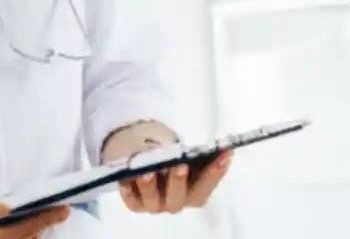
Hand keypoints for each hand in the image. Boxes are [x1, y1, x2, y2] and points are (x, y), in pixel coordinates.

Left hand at [100, 122, 232, 214]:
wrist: (150, 166)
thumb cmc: (174, 160)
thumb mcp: (187, 156)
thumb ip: (197, 155)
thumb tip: (212, 145)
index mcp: (195, 193)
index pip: (207, 185)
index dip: (216, 171)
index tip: (224, 153)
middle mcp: (177, 202)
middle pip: (179, 195)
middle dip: (179, 180)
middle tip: (180, 165)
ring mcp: (155, 205)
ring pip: (153, 198)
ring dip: (150, 185)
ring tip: (148, 171)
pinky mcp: (136, 204)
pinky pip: (131, 199)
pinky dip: (128, 189)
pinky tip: (126, 177)